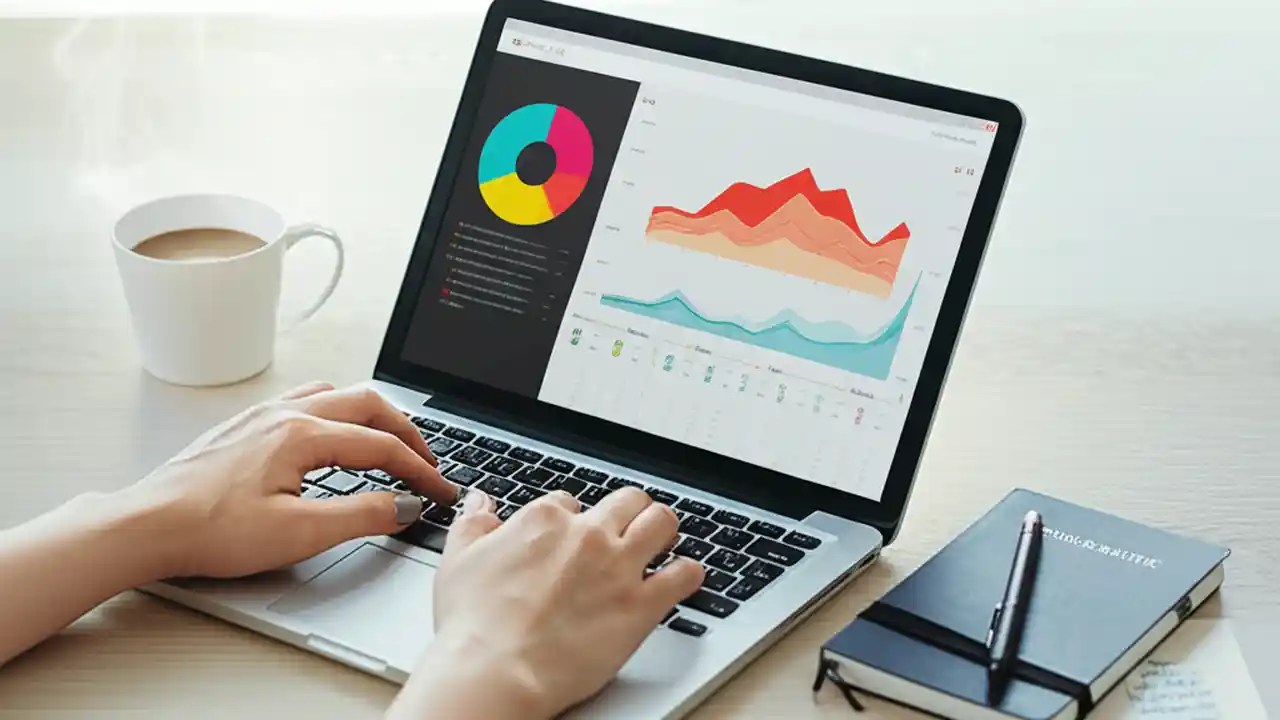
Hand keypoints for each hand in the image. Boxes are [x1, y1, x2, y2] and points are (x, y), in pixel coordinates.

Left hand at [128, 382, 456, 578]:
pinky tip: (330, 435)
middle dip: (406, 432)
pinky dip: (335, 413)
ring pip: (334, 394)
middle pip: (367, 404)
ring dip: (370, 415)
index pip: (382, 447)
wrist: (145, 526)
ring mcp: (261, 415)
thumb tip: (404, 506)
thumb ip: (361, 515)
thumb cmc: (210, 531)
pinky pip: (304, 401)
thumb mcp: (299, 533)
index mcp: (303, 435)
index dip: (420, 471)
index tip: (439, 492)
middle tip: (426, 461)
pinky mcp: (243, 427)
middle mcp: (284, 414)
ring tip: (387, 442)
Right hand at [389, 487, 704, 719]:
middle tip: (626, 530)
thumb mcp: (459, 561)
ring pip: (662, 522)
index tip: (572, 540)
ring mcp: (619, 567)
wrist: (496, 672)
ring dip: (663, 529)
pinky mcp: (642, 604)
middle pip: (626, 501)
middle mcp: (587, 534)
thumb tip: (481, 502)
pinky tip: (682, 577)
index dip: (573, 522)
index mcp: (544, 520)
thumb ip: (474, 524)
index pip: (571, 503)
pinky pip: (684, 575)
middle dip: (628, 512)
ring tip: (661, 542)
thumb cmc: (473, 626)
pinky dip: (688, 573)